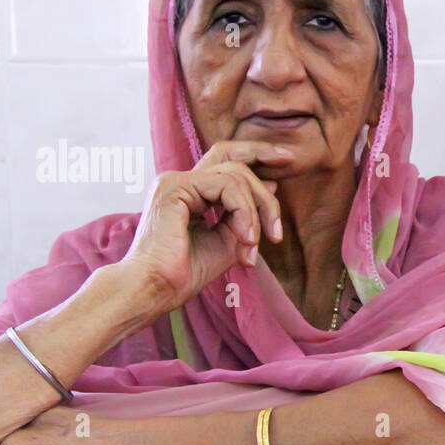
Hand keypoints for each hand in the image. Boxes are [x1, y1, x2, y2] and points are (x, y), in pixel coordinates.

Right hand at [116, 140, 290, 315]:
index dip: (257, 156)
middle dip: (264, 164)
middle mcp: (181, 181)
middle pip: (231, 157)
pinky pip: (226, 186)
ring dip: (257, 209)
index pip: (226, 162)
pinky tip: (245, 238)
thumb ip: (247, 215)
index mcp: (190, 193)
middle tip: (287, 188)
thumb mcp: (228, 242)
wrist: (156, 289)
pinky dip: (244, 211)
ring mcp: (176, 181)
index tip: (289, 161)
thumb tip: (272, 185)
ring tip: (254, 243)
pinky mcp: (175, 187)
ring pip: (236, 175)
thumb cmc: (185, 273)